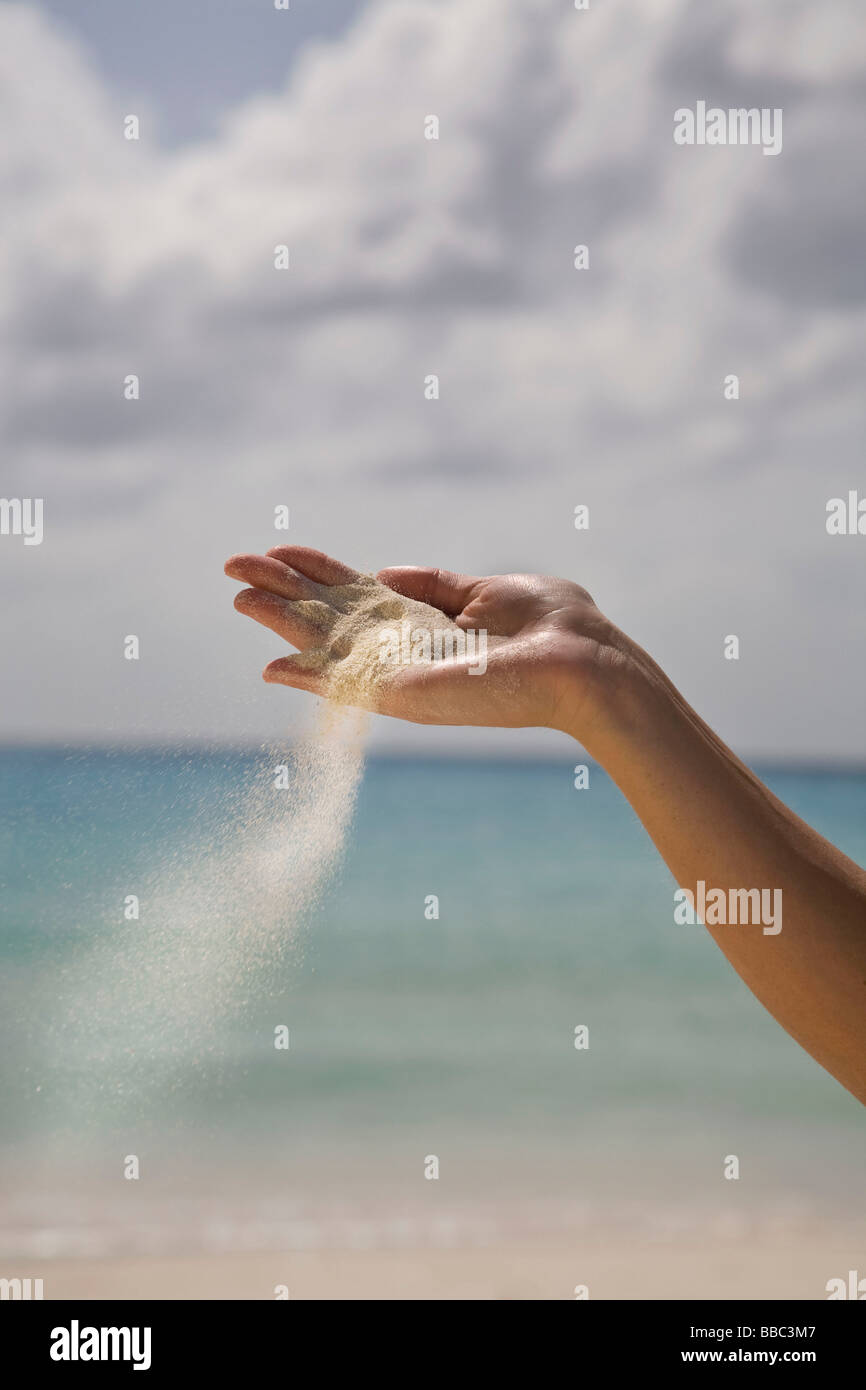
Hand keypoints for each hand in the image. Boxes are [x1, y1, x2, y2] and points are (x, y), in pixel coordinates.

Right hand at [224, 545, 633, 737]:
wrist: (585, 665)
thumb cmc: (552, 627)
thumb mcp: (488, 588)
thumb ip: (433, 584)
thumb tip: (384, 572)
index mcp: (424, 617)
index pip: (356, 589)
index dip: (316, 569)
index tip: (276, 548)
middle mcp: (406, 646)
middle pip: (329, 613)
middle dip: (282, 588)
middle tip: (232, 567)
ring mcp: (403, 671)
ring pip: (326, 642)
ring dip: (280, 621)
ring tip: (236, 596)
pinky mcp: (408, 694)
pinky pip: (349, 685)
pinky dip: (308, 678)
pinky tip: (269, 668)